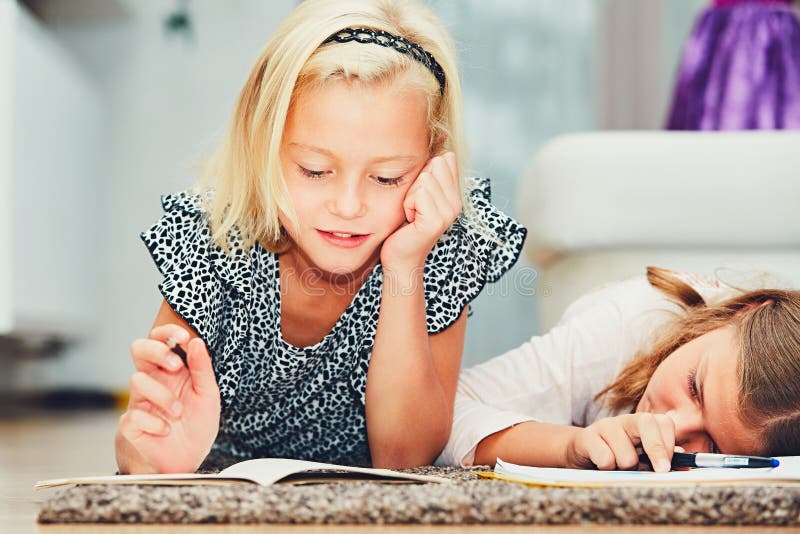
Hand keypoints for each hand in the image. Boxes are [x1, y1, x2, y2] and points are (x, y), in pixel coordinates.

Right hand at [117, 325, 220, 473]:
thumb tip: (196, 341)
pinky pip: (133, 414)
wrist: (187, 461)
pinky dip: (154, 422)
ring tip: (178, 413)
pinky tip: (165, 430)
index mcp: (172, 371)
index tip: (183, 337)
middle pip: (138, 348)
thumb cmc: (198, 425)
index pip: (160, 340)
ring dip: (163, 396)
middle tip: (176, 366)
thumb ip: (202, 368)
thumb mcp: (208, 395)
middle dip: (156, 351)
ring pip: (138, 380)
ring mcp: (139, 400)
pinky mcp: (130, 423)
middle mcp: (154, 381)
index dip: (167, 332)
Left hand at [380, 152, 461, 269]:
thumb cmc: (404, 226)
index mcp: (455, 195)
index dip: (425, 172)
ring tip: (412, 214)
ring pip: (425, 179)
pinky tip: (410, 220)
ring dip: (410, 196)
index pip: (445, 159)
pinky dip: (407, 205)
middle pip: (434, 165)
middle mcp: (456, 203)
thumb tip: (441, 139)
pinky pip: (418, 194)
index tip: (420, 195)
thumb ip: (429, 172)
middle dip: (416, 183)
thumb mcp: (418, 194)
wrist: (401, 258)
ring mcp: (448, 212)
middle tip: (414, 206)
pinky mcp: (436, 221)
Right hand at [564, 413, 676, 472]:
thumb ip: (663, 458)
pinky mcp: (587, 436)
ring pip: (627, 455)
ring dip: (624, 468)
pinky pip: (605, 459)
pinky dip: (606, 468)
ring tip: (617, 467)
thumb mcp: (641, 457)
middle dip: (656, 450)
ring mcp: (606, 425)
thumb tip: (685, 466)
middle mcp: (626, 420)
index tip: (668, 467)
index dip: (669, 444)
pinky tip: (602, 466)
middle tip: (659, 470)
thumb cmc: (616, 455)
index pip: (664, 423)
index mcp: (643, 424)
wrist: (581, 452)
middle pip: (647, 424)